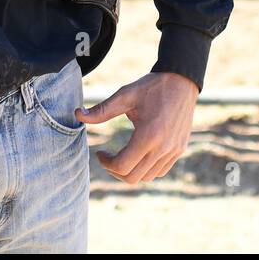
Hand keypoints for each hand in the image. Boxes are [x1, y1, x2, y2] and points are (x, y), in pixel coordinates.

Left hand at [75, 71, 197, 182]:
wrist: (181, 81)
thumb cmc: (151, 87)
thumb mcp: (124, 95)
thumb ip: (101, 110)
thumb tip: (77, 115)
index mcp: (148, 135)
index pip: (122, 166)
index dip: (106, 164)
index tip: (100, 153)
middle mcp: (163, 148)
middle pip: (133, 177)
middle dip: (115, 171)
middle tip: (108, 158)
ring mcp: (173, 151)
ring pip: (147, 177)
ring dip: (131, 171)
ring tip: (122, 156)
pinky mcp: (179, 150)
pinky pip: (160, 171)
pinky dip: (146, 169)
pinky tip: (138, 154)